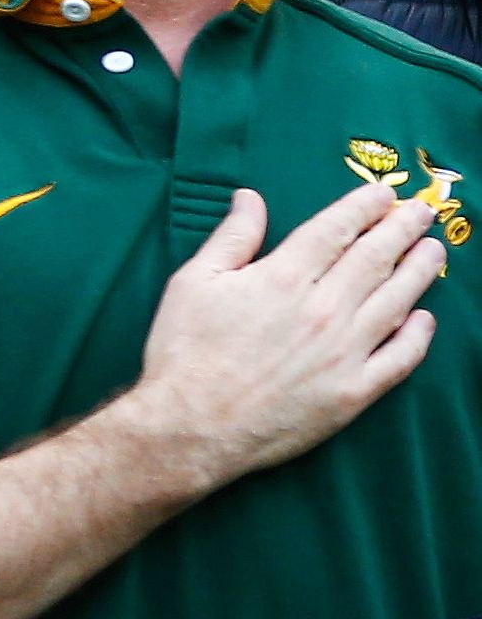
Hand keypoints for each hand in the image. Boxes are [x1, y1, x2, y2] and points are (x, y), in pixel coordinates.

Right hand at [111, 182, 442, 494]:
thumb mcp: (193, 282)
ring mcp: (344, 353)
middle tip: (421, 212)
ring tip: (433, 251)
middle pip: (373, 259)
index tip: (383, 192)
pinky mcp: (353, 392)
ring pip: (395, 302)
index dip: (362, 207)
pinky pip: (399, 359)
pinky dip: (418, 336)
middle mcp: (322, 310)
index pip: (334, 230)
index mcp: (282, 277)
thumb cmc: (184, 352)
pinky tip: (424, 318)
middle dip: (401, 230)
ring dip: (419, 272)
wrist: (191, 425)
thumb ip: (231, 238)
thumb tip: (250, 198)